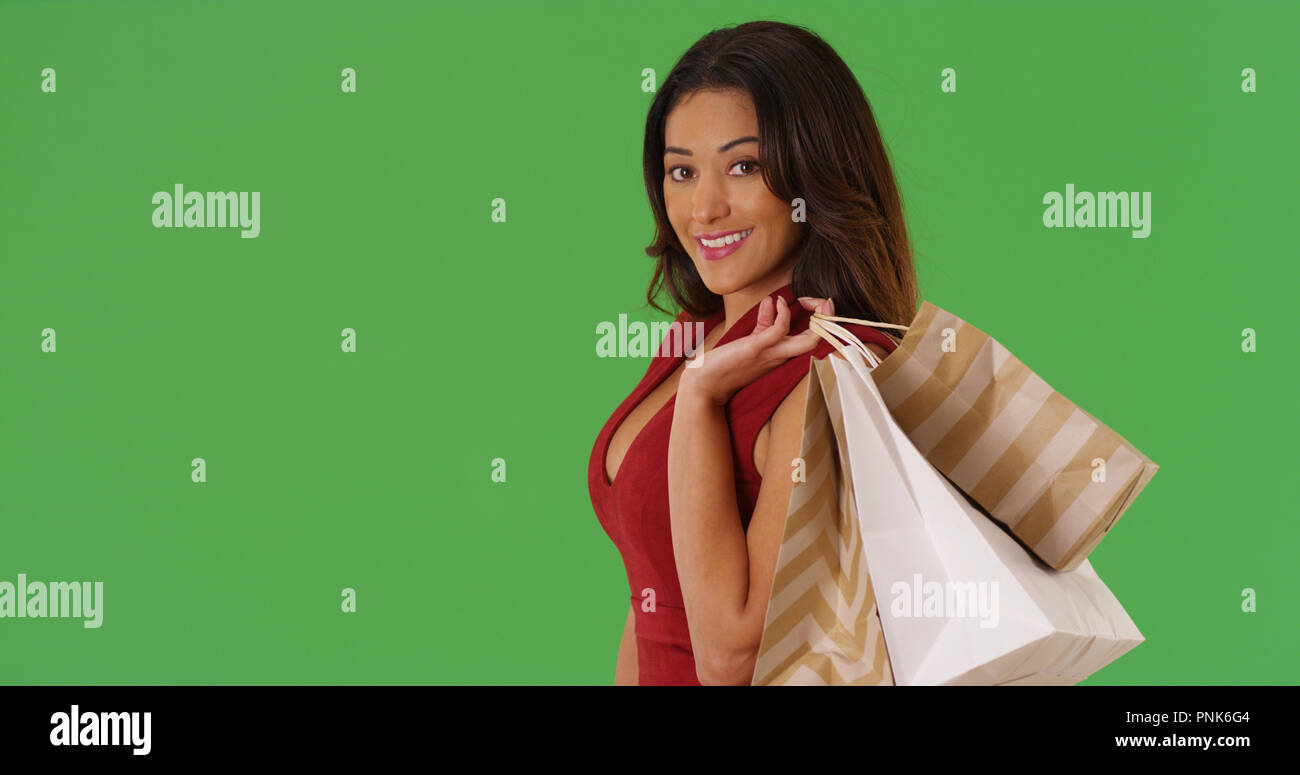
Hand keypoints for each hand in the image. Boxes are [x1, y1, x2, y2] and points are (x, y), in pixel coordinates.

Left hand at [678, 295, 833, 406]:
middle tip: (824, 301)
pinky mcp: (756, 349)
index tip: (811, 302)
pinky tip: (777, 302)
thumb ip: (764, 322)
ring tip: (809, 300)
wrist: (704, 384)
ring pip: (808, 341)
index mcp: (782, 354)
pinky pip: (779, 330)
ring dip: (815, 317)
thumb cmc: (726, 364)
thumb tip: (772, 301)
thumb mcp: (752, 340)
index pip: (812, 338)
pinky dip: (782, 314)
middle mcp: (781, 356)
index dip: (820, 319)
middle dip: (827, 317)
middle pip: (817, 339)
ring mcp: (771, 354)